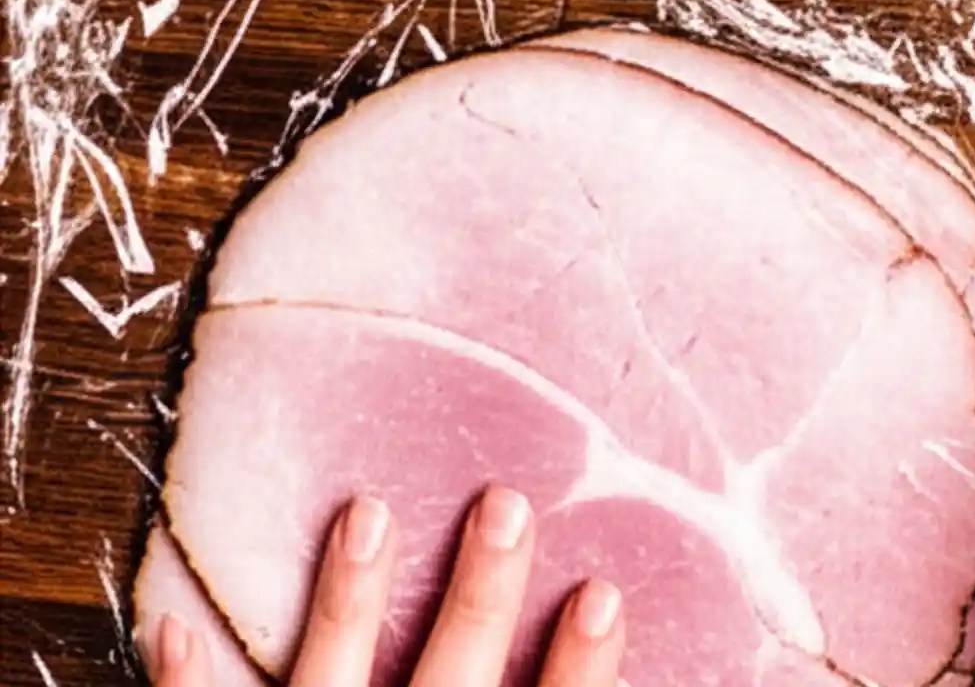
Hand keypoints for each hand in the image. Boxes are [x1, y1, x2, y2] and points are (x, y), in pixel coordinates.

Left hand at [143, 486, 626, 686]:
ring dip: (348, 600)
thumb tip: (606, 643)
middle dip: (480, 594)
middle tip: (502, 506)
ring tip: (364, 512)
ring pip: (332, 685)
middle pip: (454, 681)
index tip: (602, 592)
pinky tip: (166, 619)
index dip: (582, 665)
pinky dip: (187, 679)